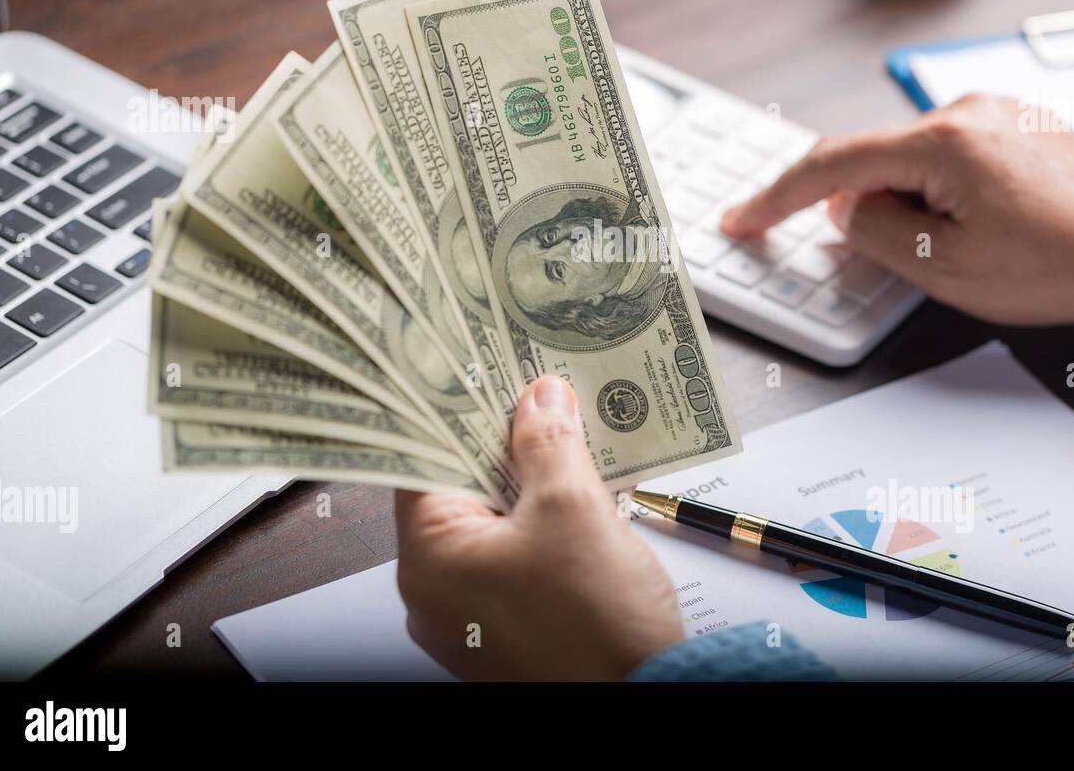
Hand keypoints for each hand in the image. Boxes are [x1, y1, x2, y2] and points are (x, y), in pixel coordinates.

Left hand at [394, 376, 683, 679]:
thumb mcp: (574, 509)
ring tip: (571, 439)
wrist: (648, 701)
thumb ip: (550, 442)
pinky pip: (517, 556)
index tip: (487, 371)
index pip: (425, 458)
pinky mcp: (511, 627)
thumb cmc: (597, 629)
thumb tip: (541, 398)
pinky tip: (581, 496)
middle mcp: (437, 592)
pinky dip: (543, 523)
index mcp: (429, 559)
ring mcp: (473, 615)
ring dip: (532, 481)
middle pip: (461, 488)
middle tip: (542, 395)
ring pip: (495, 522)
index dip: (459, 409)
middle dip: (507, 441)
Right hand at [722, 93, 1073, 331]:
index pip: (834, 164)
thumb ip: (875, 230)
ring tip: (961, 248)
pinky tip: (977, 227)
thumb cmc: (1055, 266)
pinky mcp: (1018, 125)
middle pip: (876, 158)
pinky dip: (940, 188)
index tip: (743, 217)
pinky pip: (951, 153)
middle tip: (887, 254)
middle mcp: (968, 111)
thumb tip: (845, 207)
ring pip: (914, 158)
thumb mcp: (942, 268)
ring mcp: (997, 112)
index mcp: (943, 142)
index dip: (778, 196)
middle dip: (866, 208)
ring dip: (911, 201)